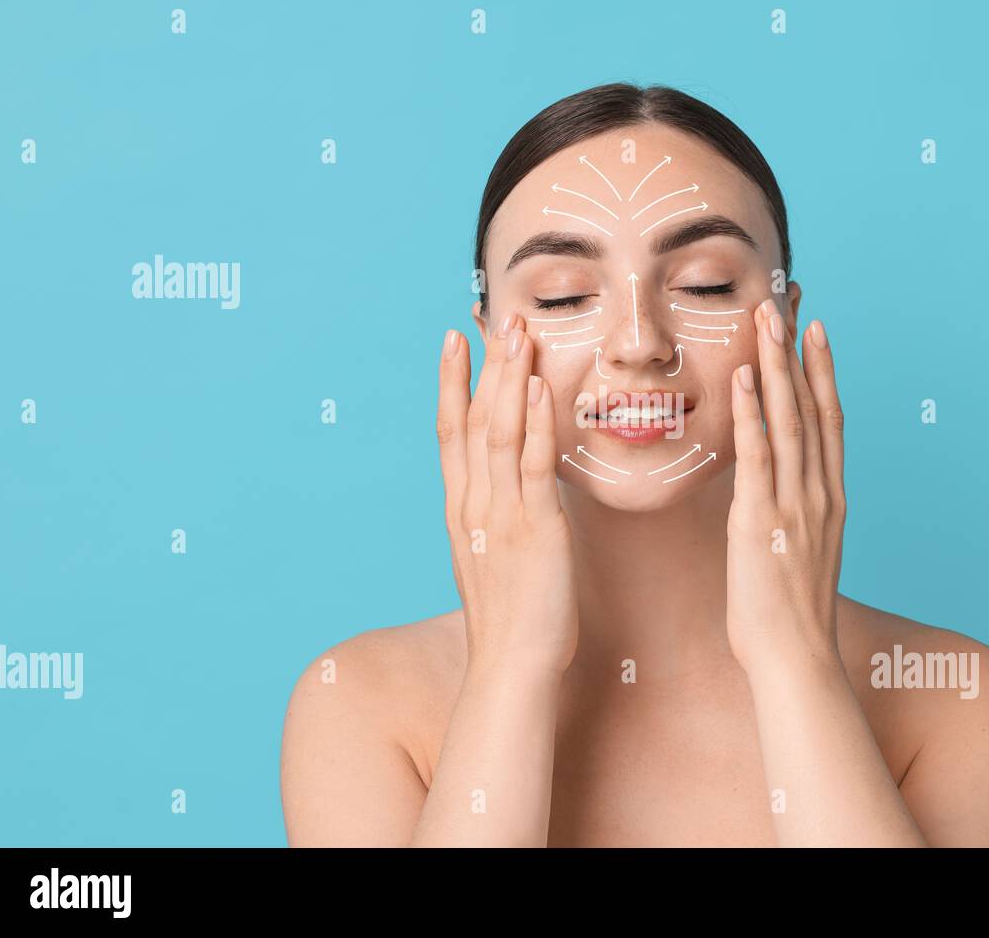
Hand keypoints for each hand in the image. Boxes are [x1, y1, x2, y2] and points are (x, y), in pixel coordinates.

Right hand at [437, 314, 578, 676]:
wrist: (511, 670)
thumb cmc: (510, 622)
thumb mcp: (491, 560)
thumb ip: (493, 521)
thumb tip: (501, 496)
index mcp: (461, 510)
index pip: (450, 432)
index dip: (450, 383)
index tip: (453, 340)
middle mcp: (473, 505)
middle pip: (473, 421)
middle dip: (484, 366)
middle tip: (495, 317)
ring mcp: (501, 515)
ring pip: (500, 432)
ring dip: (508, 379)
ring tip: (518, 332)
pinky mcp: (535, 530)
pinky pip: (534, 466)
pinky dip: (535, 423)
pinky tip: (538, 387)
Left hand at [725, 299, 846, 673]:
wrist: (796, 660)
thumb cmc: (790, 616)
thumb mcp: (801, 553)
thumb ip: (794, 515)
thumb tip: (778, 494)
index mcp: (830, 498)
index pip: (830, 419)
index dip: (823, 371)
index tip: (816, 329)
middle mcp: (820, 492)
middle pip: (813, 407)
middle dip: (798, 352)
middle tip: (787, 302)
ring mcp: (794, 505)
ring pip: (789, 420)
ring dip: (775, 366)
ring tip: (765, 319)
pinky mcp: (762, 522)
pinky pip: (757, 458)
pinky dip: (750, 415)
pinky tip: (739, 378)